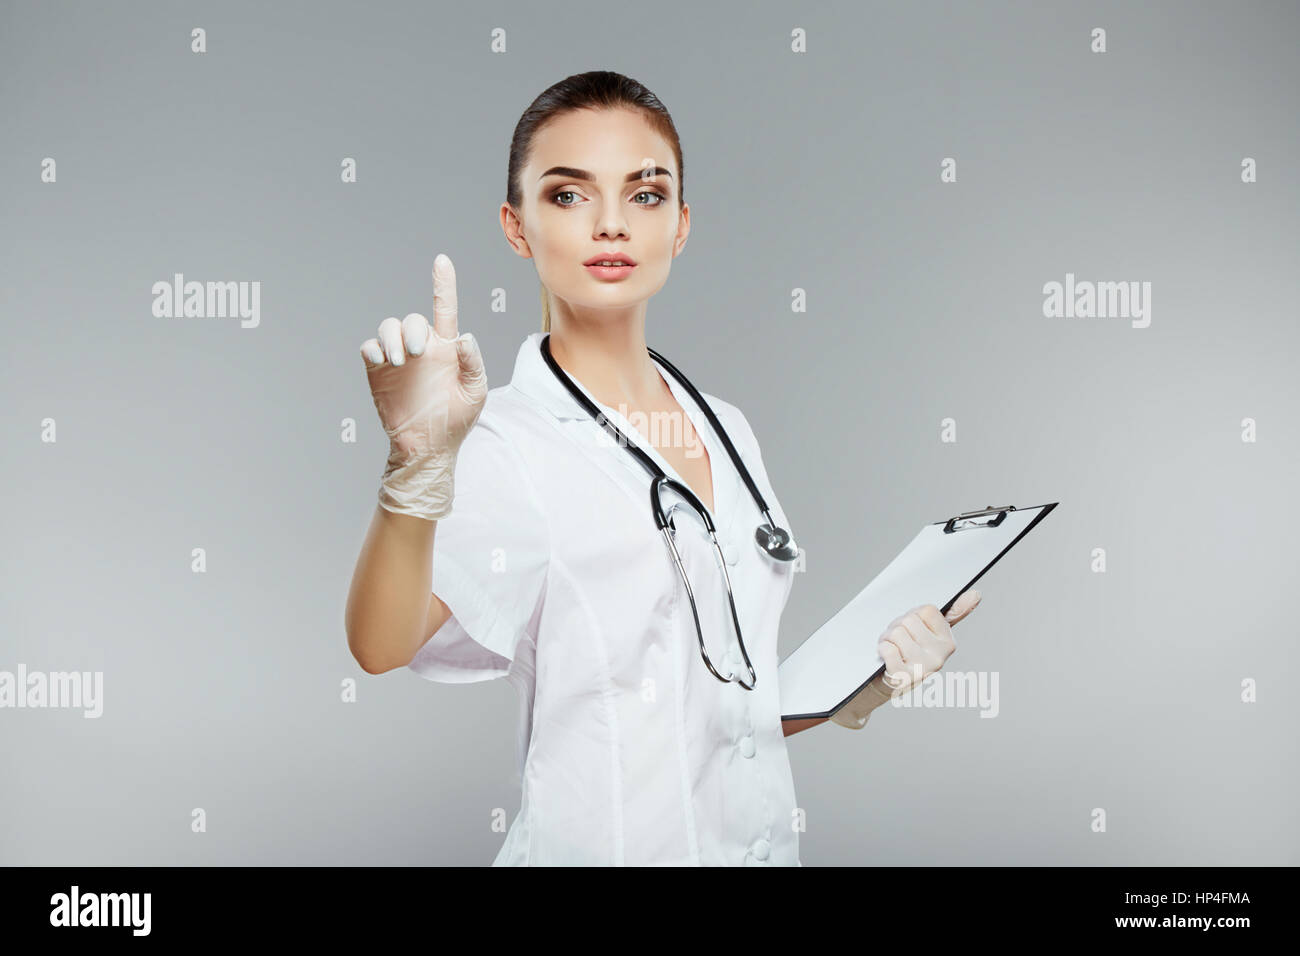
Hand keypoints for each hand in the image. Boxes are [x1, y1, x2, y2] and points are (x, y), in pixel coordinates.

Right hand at [360, 254, 487, 518]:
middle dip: (411, 330)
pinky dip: (373, 348)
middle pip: (411, 319)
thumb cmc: (456, 420)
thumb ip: (473, 363)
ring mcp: (398, 359)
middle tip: (417, 354)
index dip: (443, 284)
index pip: (444, 309)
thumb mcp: (475, 393)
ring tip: (399, 360)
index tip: (442, 261)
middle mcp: (421, 348)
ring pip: (387, 328)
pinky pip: (369, 348)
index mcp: (447, 348)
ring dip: (391, 337)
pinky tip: (381, 360)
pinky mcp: (378, 372)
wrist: (429, 448)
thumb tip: (463, 337)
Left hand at [876, 589, 980, 695]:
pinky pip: (888, 649)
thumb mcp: (933, 633)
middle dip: (897, 626)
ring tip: (892, 647)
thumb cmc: (912, 650)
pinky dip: (883, 649)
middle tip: (898, 639)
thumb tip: (976, 594)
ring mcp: (921, 669)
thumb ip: (955, 613)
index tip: (913, 627)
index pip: (926, 610)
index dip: (913, 614)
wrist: (892, 682)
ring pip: (897, 633)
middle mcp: (939, 657)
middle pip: (909, 620)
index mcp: (948, 643)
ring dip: (887, 638)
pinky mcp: (903, 677)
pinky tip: (887, 657)